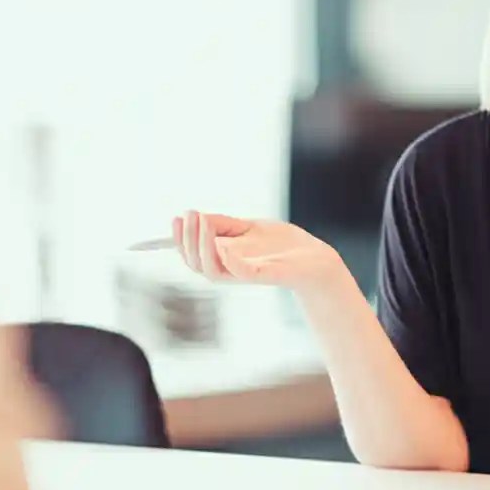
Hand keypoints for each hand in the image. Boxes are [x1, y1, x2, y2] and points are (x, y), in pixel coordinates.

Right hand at [172, 210, 347, 294]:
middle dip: (186, 239)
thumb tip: (197, 215)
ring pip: (210, 270)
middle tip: (189, 214)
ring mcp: (245, 273)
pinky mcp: (264, 275)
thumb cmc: (281, 245)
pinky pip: (240, 272)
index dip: (179, 239)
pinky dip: (228, 260)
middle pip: (195, 263)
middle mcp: (230, 269)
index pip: (192, 255)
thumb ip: (224, 224)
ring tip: (202, 221)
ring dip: (201, 246)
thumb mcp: (249, 228)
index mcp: (224, 259)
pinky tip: (222, 245)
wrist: (314, 258)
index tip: (175, 218)